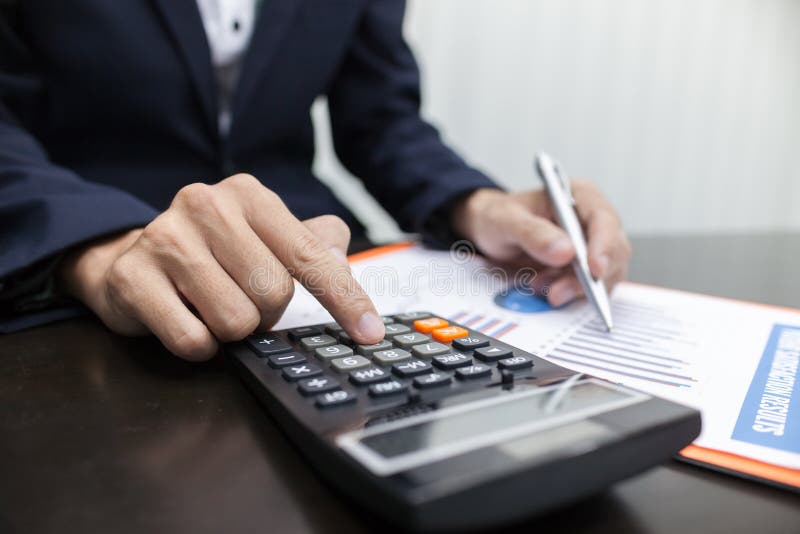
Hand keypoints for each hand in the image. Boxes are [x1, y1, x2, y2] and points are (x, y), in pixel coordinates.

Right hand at [58, 174, 384, 359]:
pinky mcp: (134, 278)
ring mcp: (165, 238)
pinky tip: (186, 318)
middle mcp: (207, 205)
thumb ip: (312, 246)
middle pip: (274, 294)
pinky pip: (193, 340)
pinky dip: (199, 345)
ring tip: (212, 306)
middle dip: (266, 313)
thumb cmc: (215, 252)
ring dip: (232, 330)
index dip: (346, 300)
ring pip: (235, 321)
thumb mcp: (266, 238)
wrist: (133, 257)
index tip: (369, 333)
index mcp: (249, 196)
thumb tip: (339, 260)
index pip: (311, 257)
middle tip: (243, 300)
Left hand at [451, 183, 630, 305]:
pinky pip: (588, 287)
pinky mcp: (583, 268)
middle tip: (557, 293)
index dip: (604, 246)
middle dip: (588, 278)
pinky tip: (545, 290)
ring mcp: (590, 246)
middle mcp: (592, 220)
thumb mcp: (506, 220)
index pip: (604, 220)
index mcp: (580, 196)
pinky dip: (570, 294)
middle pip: (612, 252)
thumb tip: (565, 252)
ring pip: (603, 275)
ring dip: (575, 288)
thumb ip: (533, 233)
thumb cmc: (498, 216)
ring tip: (541, 287)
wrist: (489, 230)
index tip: (594, 269)